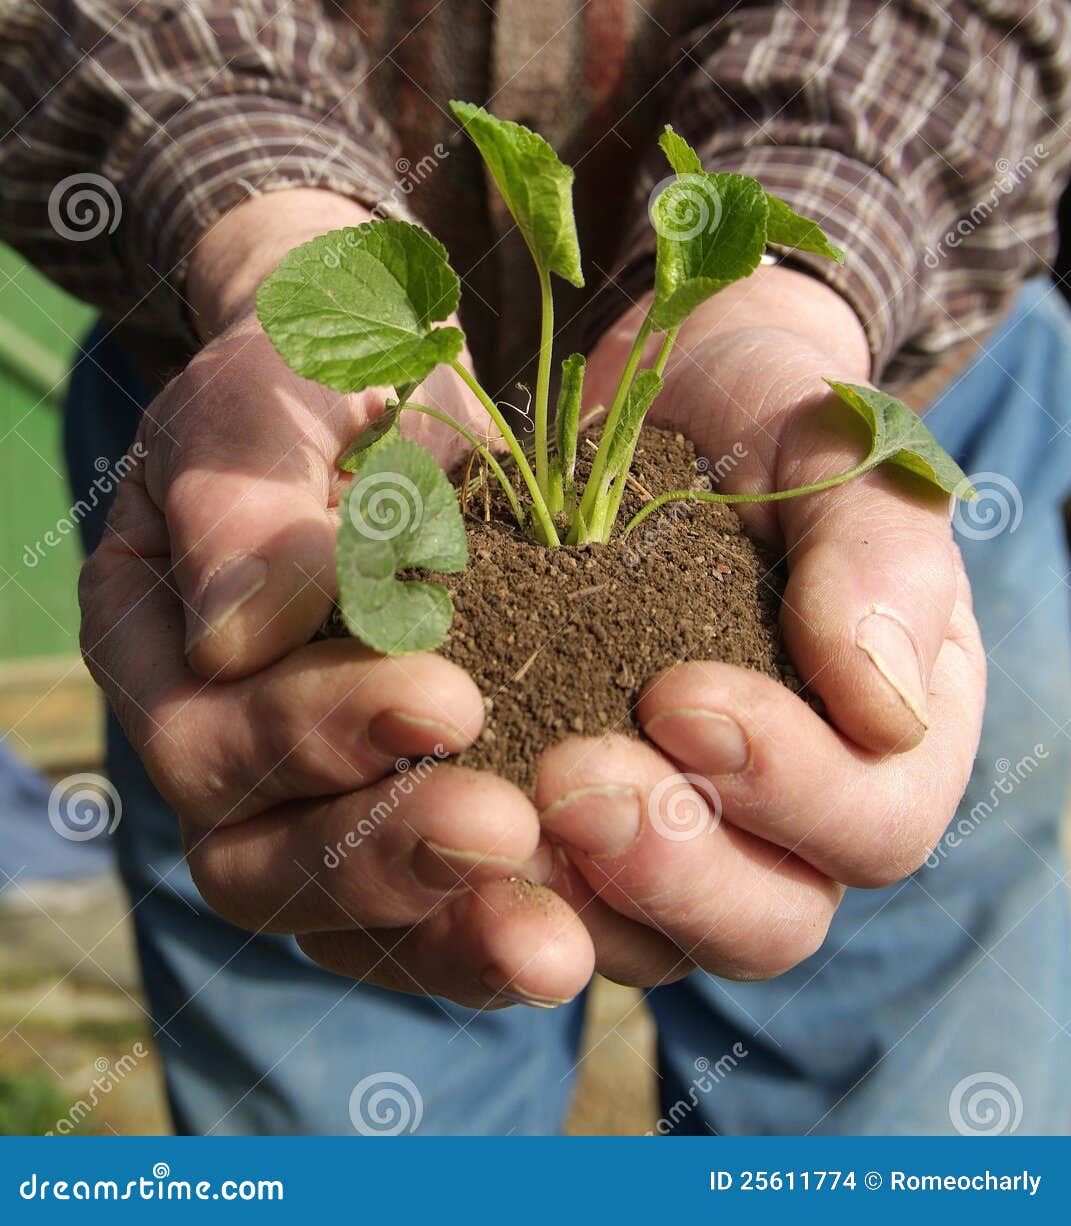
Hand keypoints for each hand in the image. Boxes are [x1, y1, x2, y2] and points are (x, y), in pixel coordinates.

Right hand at [79, 191, 594, 1008]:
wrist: (383, 388)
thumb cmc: (319, 374)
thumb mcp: (276, 397)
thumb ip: (247, 504)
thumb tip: (231, 640)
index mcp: (154, 638)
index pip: (207, 726)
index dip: (316, 732)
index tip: (450, 696)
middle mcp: (208, 741)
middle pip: (252, 855)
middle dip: (382, 853)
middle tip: (508, 829)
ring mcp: (293, 802)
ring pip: (335, 919)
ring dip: (446, 932)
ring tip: (557, 938)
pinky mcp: (384, 830)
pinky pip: (417, 926)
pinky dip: (488, 938)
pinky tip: (579, 932)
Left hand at [536, 266, 984, 981]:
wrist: (662, 409)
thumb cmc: (774, 428)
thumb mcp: (841, 457)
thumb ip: (880, 560)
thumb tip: (885, 706)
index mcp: (892, 747)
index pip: (871, 828)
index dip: (787, 786)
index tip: (678, 696)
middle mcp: (799, 824)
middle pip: (766, 922)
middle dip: (671, 864)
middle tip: (571, 781)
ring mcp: (688, 842)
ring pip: (651, 942)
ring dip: (573, 894)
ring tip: (495, 809)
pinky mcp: (580, 832)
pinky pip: (547, 900)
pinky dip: (493, 879)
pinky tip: (429, 816)